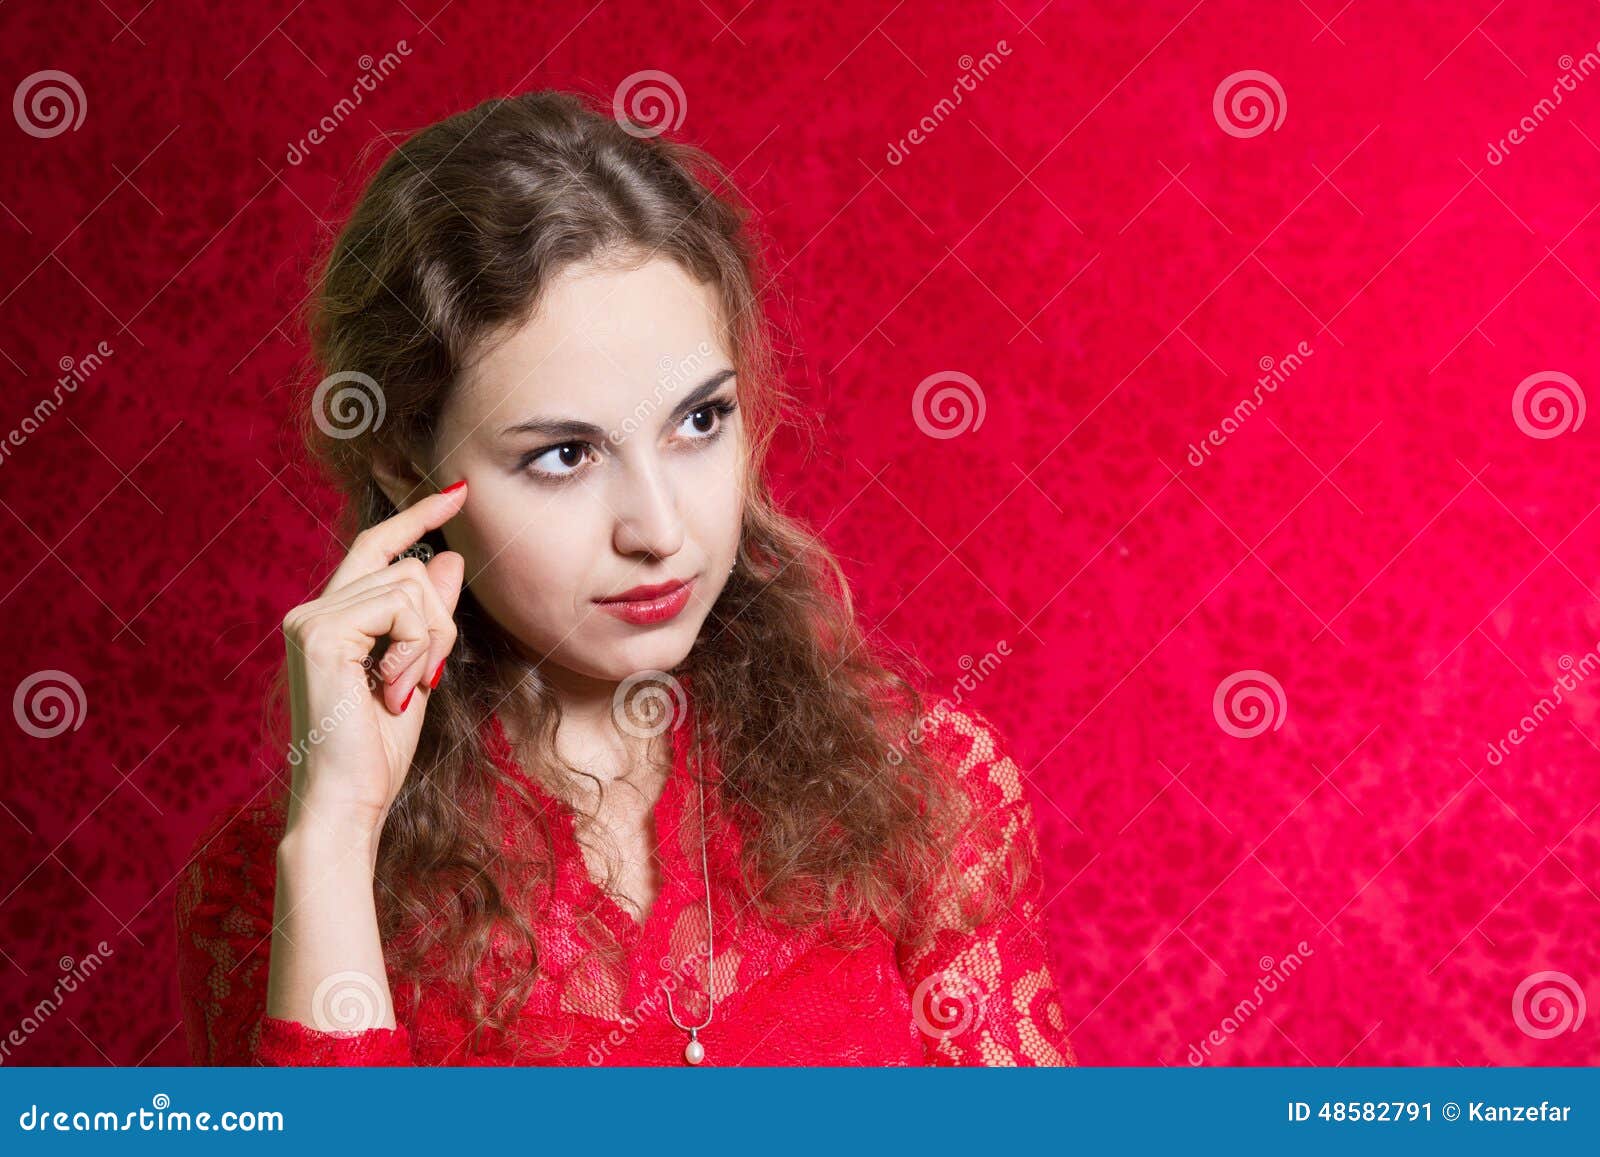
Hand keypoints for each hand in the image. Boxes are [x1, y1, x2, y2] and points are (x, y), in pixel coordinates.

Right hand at [279, 481, 467, 842]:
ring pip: (409, 583)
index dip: (417, 517)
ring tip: (408, 689)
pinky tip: (394, 690)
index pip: (377, 549)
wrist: (346, 801)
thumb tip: (446, 557)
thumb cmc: (376, 752)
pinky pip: (400, 606)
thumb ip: (428, 616)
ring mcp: (310, 618)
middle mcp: (312, 611)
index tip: (458, 491)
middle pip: (405, 566)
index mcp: (332, 619)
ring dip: (430, 640)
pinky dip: (415, 650)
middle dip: (439, 621)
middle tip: (430, 678)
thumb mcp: (417, 671)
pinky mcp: (319, 631)